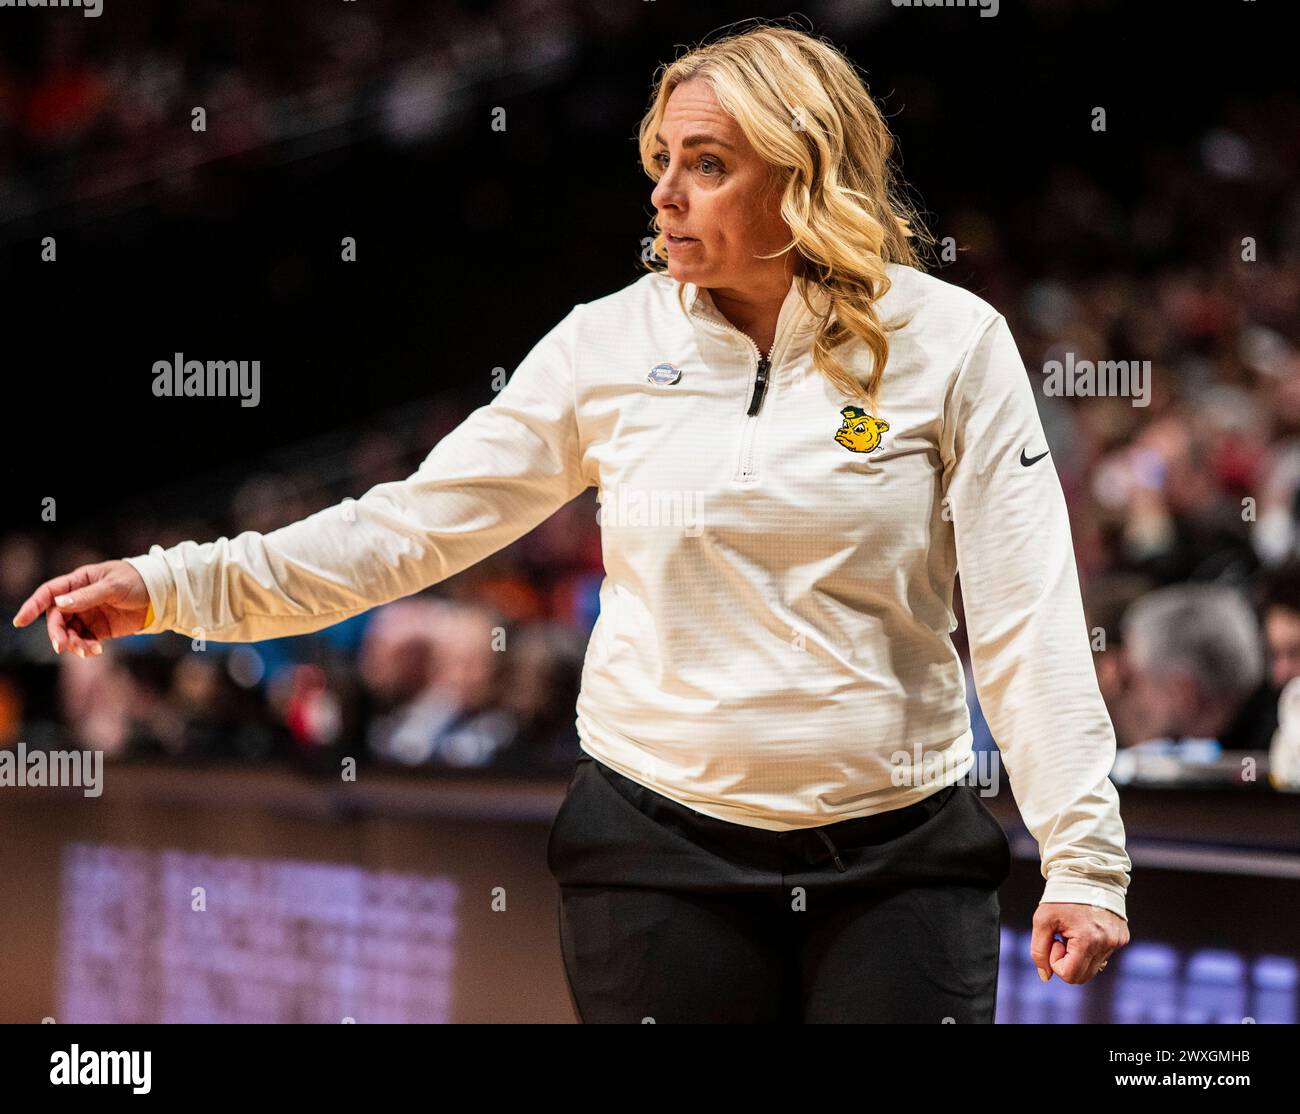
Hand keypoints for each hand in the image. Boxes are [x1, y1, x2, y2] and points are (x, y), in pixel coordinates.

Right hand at [10, 559, 151, 657]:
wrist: (161, 595)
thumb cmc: (137, 581)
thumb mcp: (114, 586)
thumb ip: (88, 596)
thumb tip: (60, 603)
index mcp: (79, 581)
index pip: (49, 593)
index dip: (33, 605)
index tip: (20, 621)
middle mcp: (78, 599)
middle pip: (56, 618)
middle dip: (57, 633)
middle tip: (62, 646)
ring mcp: (88, 615)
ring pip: (69, 632)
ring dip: (72, 644)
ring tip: (88, 651)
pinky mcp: (99, 629)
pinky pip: (84, 641)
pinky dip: (85, 648)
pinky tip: (95, 651)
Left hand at [1031, 902, 1128, 983]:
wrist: (1085, 875)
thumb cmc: (1061, 897)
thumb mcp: (1042, 920)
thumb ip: (1039, 951)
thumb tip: (1045, 976)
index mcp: (1088, 940)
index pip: (1070, 975)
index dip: (1056, 962)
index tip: (1055, 940)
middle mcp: (1108, 943)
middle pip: (1083, 976)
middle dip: (1067, 961)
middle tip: (1062, 938)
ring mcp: (1117, 941)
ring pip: (1094, 967)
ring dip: (1079, 954)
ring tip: (1074, 931)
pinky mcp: (1122, 937)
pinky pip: (1104, 955)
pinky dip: (1091, 948)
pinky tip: (1085, 929)